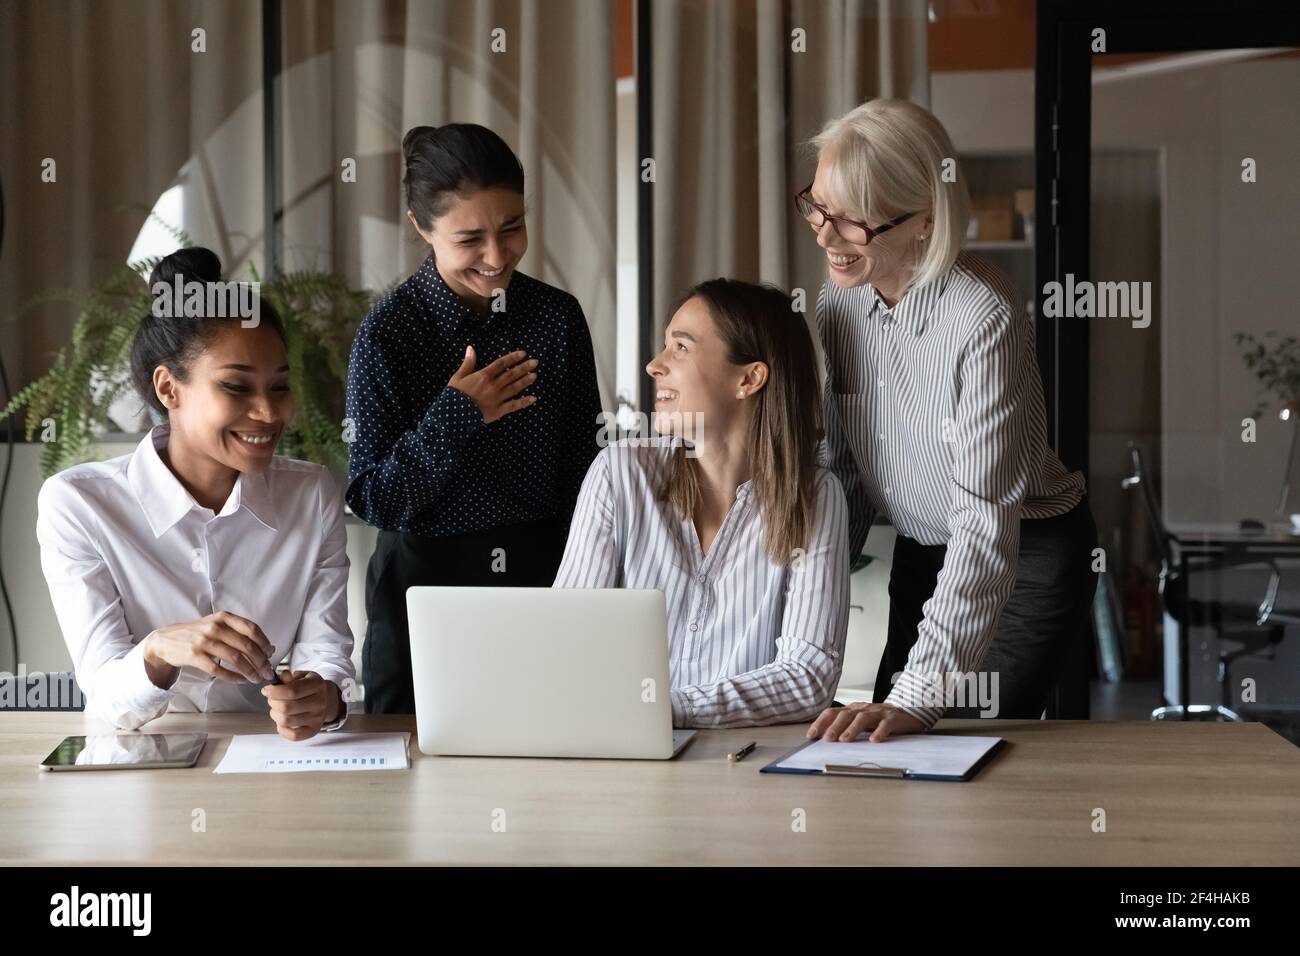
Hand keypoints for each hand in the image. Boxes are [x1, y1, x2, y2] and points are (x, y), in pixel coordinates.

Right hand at [142, 612, 274, 687]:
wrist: (166, 640)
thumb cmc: (198, 633)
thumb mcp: (217, 625)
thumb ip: (240, 632)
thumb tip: (269, 647)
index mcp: (224, 617)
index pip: (251, 629)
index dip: (264, 643)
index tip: (271, 654)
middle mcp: (215, 627)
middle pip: (246, 645)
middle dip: (261, 661)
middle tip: (267, 672)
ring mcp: (204, 641)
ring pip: (235, 658)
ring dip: (250, 671)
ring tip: (256, 678)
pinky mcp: (194, 656)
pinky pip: (219, 670)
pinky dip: (233, 677)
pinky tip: (240, 680)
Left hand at [261, 670, 340, 741]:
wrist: (325, 699)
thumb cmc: (308, 687)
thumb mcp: (300, 676)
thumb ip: (288, 677)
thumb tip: (279, 680)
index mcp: (317, 685)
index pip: (292, 691)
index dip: (274, 692)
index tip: (266, 690)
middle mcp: (320, 702)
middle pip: (286, 707)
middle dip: (273, 702)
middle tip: (272, 699)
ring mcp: (318, 718)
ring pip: (286, 721)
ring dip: (275, 715)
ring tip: (277, 709)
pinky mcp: (313, 730)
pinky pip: (293, 735)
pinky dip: (282, 729)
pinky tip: (282, 721)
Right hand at [448, 346, 537, 422]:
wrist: (452, 415)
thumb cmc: (454, 395)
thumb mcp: (458, 376)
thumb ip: (468, 363)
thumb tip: (470, 348)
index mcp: (483, 376)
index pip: (501, 363)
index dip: (513, 358)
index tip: (523, 354)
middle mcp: (493, 385)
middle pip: (511, 374)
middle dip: (524, 367)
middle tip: (536, 362)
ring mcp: (497, 398)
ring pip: (514, 388)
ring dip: (525, 381)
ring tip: (535, 376)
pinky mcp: (498, 411)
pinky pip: (513, 406)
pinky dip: (523, 402)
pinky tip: (533, 398)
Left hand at [805, 702, 927, 742]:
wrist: (906, 713)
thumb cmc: (879, 720)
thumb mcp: (859, 722)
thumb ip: (845, 727)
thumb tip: (824, 739)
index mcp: (852, 709)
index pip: (832, 713)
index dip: (821, 723)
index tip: (811, 735)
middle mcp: (863, 709)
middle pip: (845, 715)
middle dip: (834, 727)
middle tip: (826, 739)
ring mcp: (877, 712)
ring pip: (862, 718)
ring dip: (852, 729)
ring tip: (844, 740)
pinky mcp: (892, 718)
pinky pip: (885, 724)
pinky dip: (879, 732)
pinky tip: (874, 740)